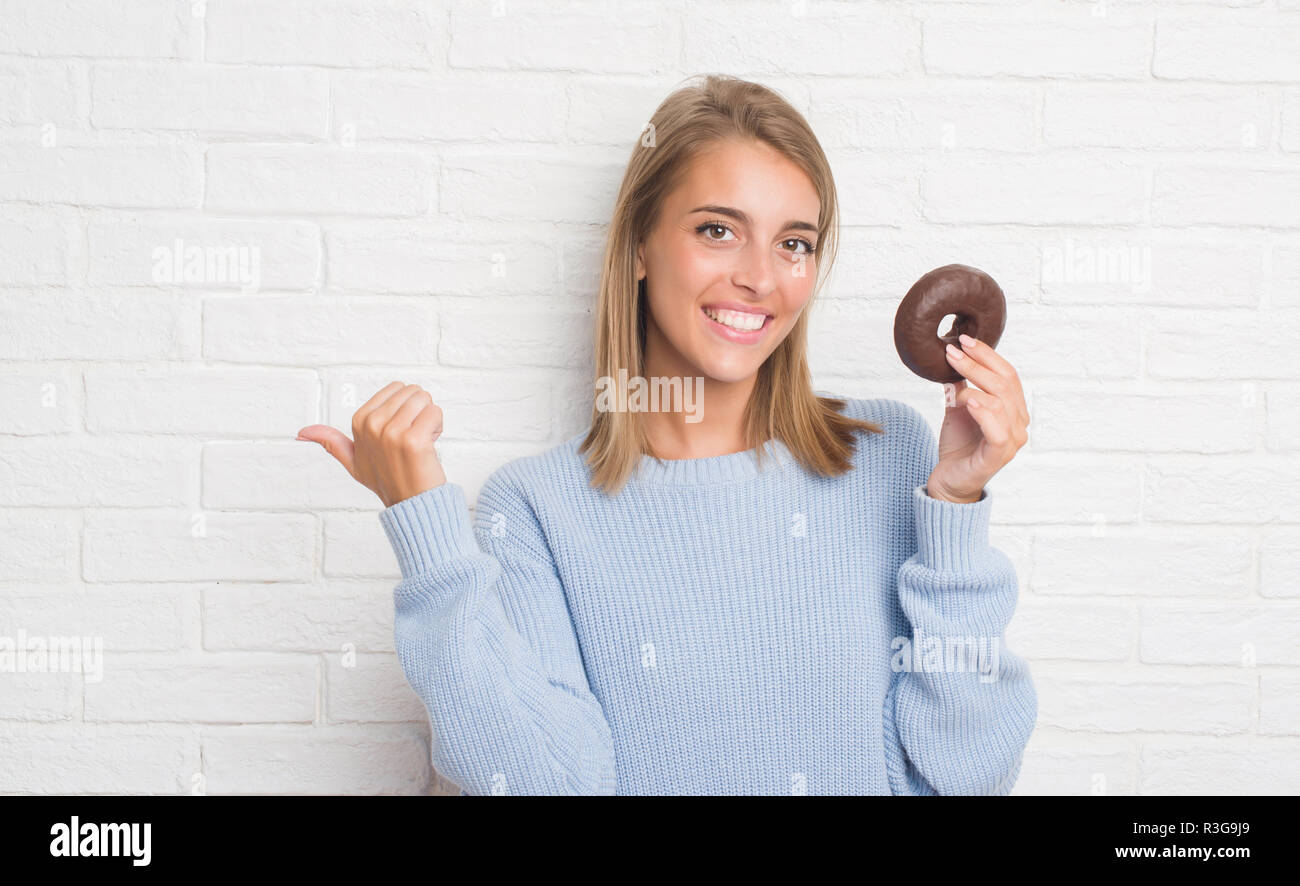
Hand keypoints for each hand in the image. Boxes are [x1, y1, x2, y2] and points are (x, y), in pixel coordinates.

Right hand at [296, 382, 446, 508]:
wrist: (409, 504)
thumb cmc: (386, 480)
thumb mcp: (352, 461)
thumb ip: (331, 442)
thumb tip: (301, 433)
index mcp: (359, 422)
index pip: (397, 388)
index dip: (405, 409)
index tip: (399, 434)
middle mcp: (373, 425)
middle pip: (413, 391)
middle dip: (419, 412)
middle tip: (412, 439)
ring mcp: (392, 433)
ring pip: (425, 399)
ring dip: (429, 419)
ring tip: (420, 441)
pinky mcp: (413, 441)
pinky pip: (435, 412)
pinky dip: (438, 427)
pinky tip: (429, 446)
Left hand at [927, 333, 1028, 503]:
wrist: (949, 479)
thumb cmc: (959, 445)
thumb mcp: (959, 407)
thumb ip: (963, 385)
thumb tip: (955, 355)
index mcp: (1014, 410)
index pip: (1008, 375)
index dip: (988, 355)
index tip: (964, 340)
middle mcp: (1019, 424)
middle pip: (1005, 384)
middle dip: (978, 362)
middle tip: (953, 350)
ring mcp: (1012, 441)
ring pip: (1001, 402)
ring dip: (974, 381)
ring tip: (953, 371)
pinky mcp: (998, 456)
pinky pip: (997, 430)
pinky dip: (982, 411)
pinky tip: (967, 400)